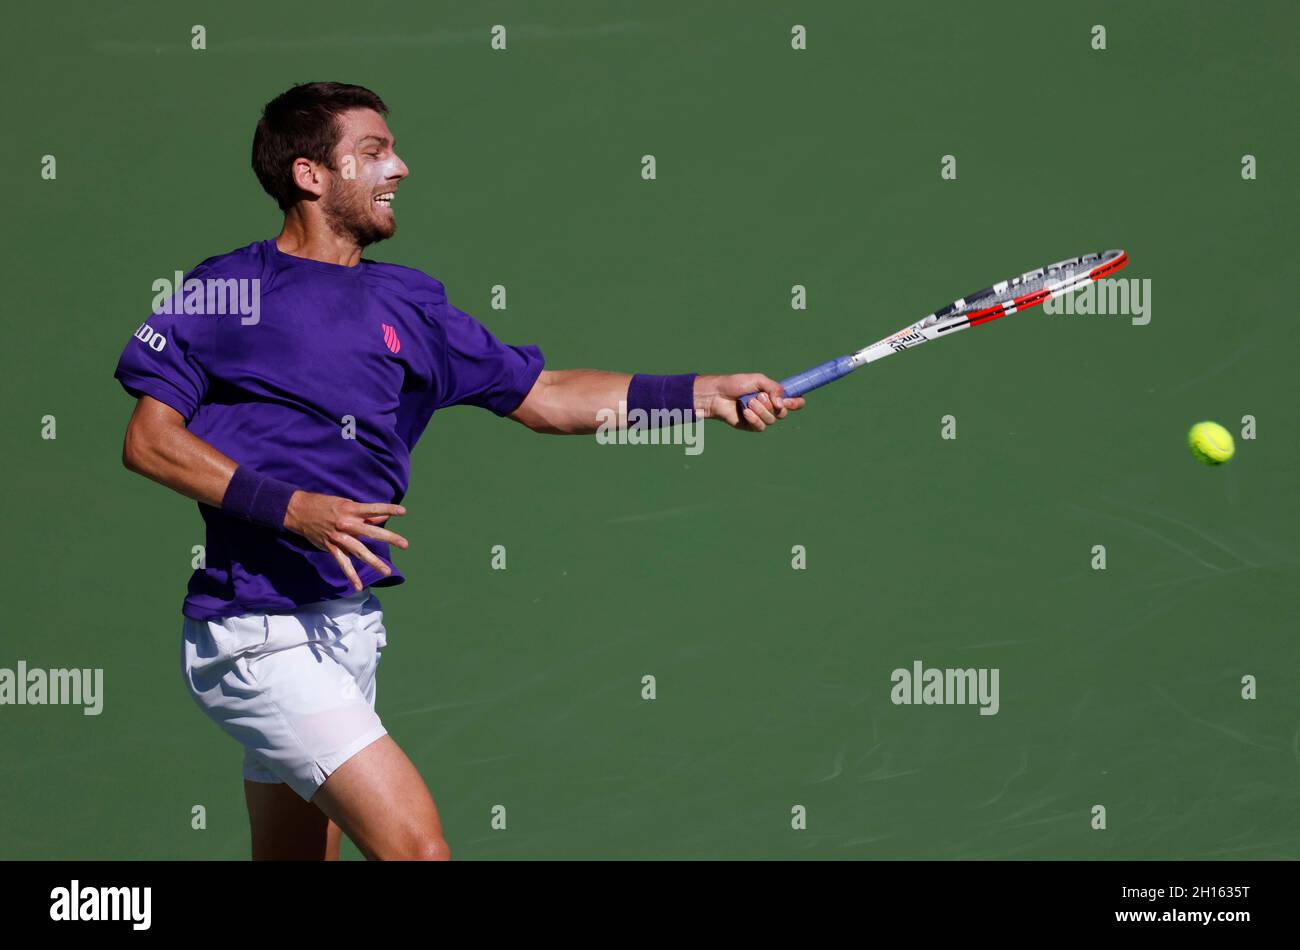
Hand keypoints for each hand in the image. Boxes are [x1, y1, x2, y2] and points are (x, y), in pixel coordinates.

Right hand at [283, 492, 408, 591]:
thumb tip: (380, 518)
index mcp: (351, 510)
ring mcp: (338, 537)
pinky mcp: (330, 547)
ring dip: (374, 562)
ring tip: (387, 571)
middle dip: (389, 538)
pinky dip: (351, 575)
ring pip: (359, 551)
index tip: (403, 512)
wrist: (298, 511)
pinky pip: (343, 563)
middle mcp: (346, 523)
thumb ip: (362, 513)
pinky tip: (359, 586)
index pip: (373, 508)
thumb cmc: (324, 504)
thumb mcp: (344, 503)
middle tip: (405, 544)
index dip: (388, 509)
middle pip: (371, 531)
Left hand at [692, 374, 805, 431]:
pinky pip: (761, 426)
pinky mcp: (751, 426)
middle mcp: (769, 407)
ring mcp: (761, 417)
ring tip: (748, 402)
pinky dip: (754, 418)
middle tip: (760, 396)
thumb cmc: (735, 384)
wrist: (717, 395)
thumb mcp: (757, 380)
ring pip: (771, 419)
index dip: (796, 403)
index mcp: (773, 395)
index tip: (790, 401)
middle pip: (783, 413)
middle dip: (773, 405)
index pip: (793, 401)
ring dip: (760, 410)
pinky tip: (745, 412)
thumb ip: (773, 388)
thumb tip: (781, 403)